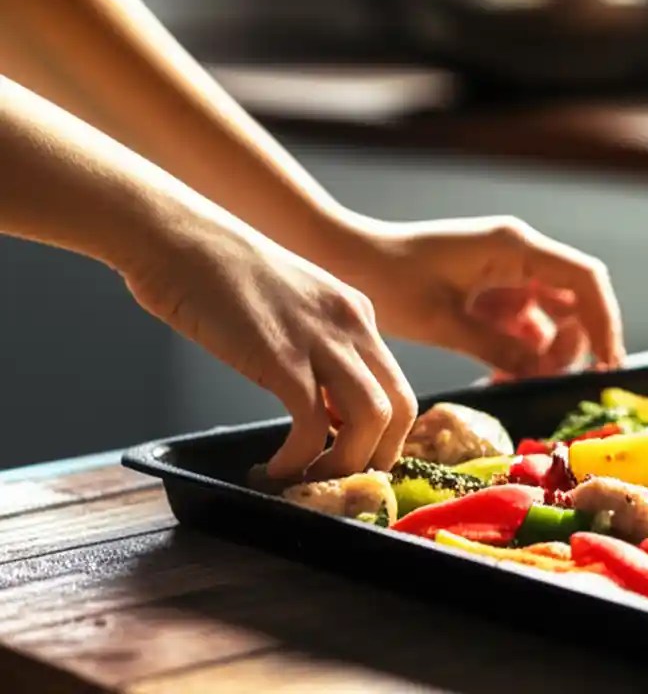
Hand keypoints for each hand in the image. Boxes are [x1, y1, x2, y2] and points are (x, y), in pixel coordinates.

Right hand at [122, 210, 417, 480]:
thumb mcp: (291, 306)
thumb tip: (323, 409)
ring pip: (371, 421)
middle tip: (341, 481)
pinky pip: (311, 426)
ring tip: (308, 479)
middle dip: (377, 457)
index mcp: (356, 313)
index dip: (384, 434)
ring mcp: (320, 339)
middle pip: (401, 408)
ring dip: (344, 465)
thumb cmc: (218, 272)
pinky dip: (298, 459)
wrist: (176, 235)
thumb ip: (316, 351)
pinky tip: (272, 469)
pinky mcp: (280, 356)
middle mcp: (352, 324)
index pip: (397, 386)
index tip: (356, 457)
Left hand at [338, 215, 624, 378]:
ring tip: (514, 380)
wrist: (345, 261)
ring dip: (543, 353)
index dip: (604, 322)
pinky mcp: (492, 293)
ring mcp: (506, 274)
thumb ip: (498, 346)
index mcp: (514, 248)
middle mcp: (518, 255)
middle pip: (575, 301)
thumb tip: (543, 372)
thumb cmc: (388, 280)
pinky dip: (520, 352)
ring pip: (551, 319)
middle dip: (571, 345)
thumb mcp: (444, 321)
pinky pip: (524, 326)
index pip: (584, 280)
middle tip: (546, 380)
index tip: (607, 364)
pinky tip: (499, 375)